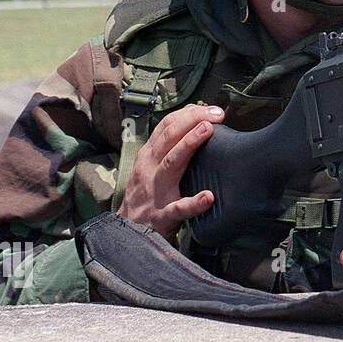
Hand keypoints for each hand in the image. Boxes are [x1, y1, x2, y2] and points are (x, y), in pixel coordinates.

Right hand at [118, 103, 225, 241]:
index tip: (211, 108)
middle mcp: (149, 169)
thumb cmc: (147, 195)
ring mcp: (154, 192)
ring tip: (207, 131)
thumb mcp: (152, 167)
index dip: (188, 113)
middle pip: (168, 137)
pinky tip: (208, 197)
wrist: (126, 232)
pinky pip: (177, 209)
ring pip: (170, 164)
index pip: (166, 126)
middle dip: (191, 120)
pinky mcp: (161, 216)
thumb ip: (170, 148)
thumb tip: (200, 123)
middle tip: (216, 113)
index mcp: (149, 156)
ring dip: (188, 145)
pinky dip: (193, 203)